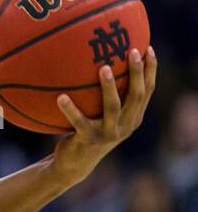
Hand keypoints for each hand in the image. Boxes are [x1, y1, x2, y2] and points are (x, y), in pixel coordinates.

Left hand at [53, 47, 156, 182]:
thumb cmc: (87, 131)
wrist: (75, 163)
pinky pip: (79, 121)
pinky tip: (60, 96)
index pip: (147, 91)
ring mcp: (108, 133)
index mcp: (133, 117)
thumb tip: (96, 61)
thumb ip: (104, 95)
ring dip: (109, 87)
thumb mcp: (100, 114)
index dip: (150, 70)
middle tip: (131, 51)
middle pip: (136, 95)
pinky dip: (70, 109)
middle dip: (137, 72)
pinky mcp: (89, 139)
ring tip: (104, 68)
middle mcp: (126, 125)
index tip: (148, 48)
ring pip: (113, 107)